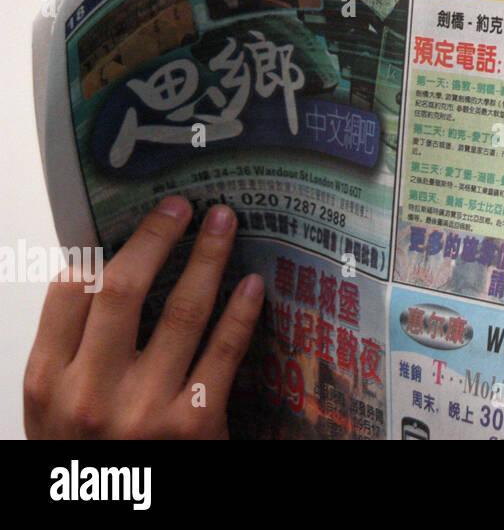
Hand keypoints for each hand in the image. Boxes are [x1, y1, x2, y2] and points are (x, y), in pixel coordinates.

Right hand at [23, 196, 263, 438]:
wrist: (113, 520)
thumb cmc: (91, 461)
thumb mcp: (57, 412)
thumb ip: (73, 353)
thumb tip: (106, 274)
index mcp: (48, 384)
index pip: (70, 293)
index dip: (103, 246)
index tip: (130, 217)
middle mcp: (90, 394)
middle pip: (125, 289)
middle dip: (157, 236)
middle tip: (181, 205)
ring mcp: (143, 410)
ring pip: (182, 310)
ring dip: (208, 257)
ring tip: (224, 224)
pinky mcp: (193, 426)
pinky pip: (224, 350)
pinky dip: (241, 310)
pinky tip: (252, 284)